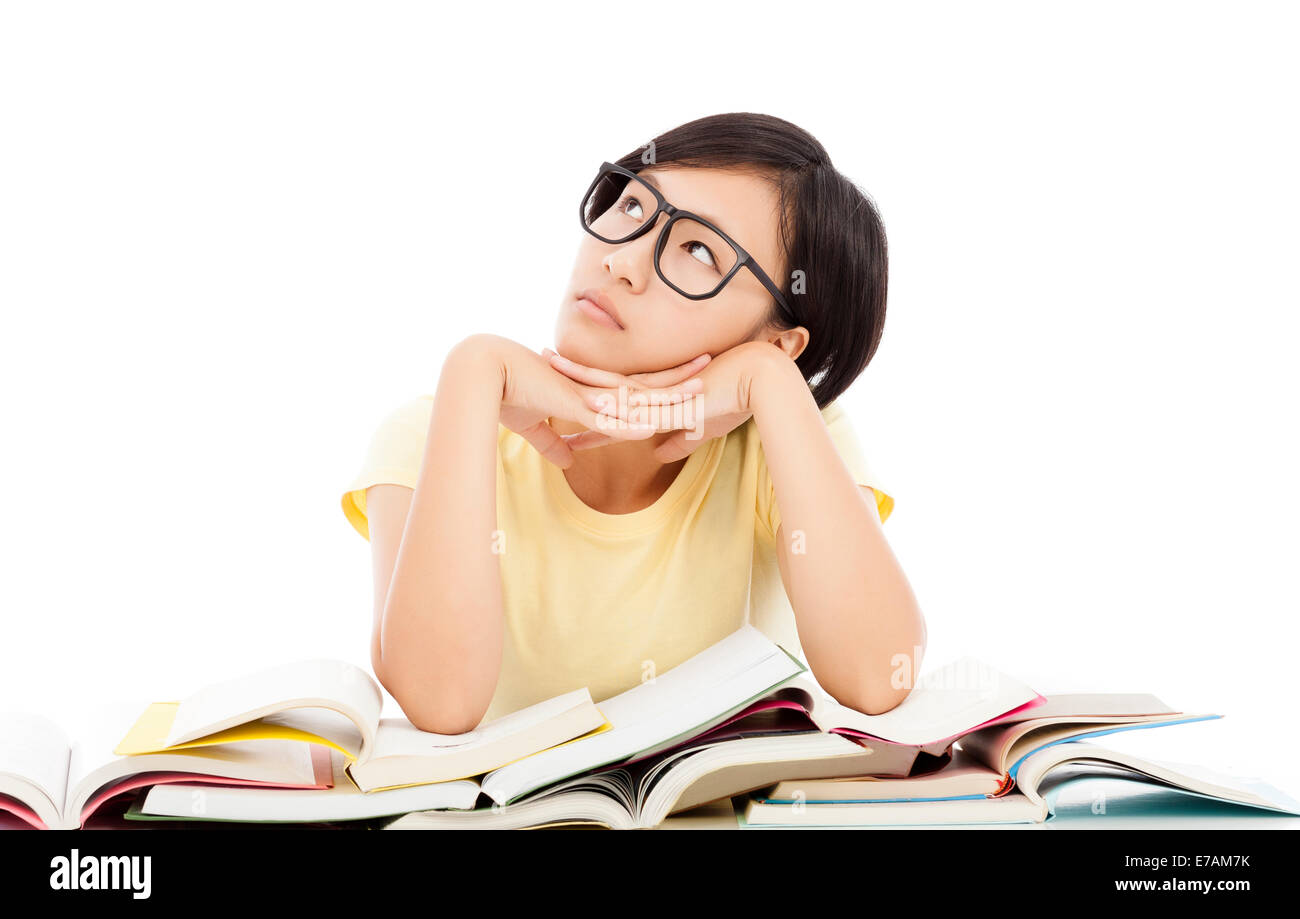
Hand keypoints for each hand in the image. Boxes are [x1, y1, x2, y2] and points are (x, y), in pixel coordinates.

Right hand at [456, 334, 704, 467]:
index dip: (659, 384)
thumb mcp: (534, 427)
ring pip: (635, 396)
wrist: (482, 374)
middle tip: (709, 367)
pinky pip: (609, 416)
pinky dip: (631, 421)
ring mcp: (586, 395)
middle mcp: (592, 389)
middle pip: (644, 384)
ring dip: (666, 394)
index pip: (632, 387)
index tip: (684, 380)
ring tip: (700, 390)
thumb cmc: (506, 395)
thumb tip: (567, 460)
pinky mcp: (572, 406)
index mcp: (588, 391)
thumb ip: (553, 443)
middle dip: (677, 378)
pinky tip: (655, 423)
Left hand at [546, 340, 778, 462]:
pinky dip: (614, 405)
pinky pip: (637, 404)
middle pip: (601, 390)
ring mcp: (659, 394)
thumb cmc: (734, 402)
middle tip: (538, 370)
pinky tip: (589, 401)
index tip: (559, 407)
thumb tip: (659, 455)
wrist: (759, 381)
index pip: (612, 405)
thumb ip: (678, 441)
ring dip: (581, 382)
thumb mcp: (700, 429)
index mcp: (653, 400)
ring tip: (550, 370)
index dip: (584, 409)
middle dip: (569, 383)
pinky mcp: (673, 399)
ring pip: (611, 389)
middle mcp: (650, 394)